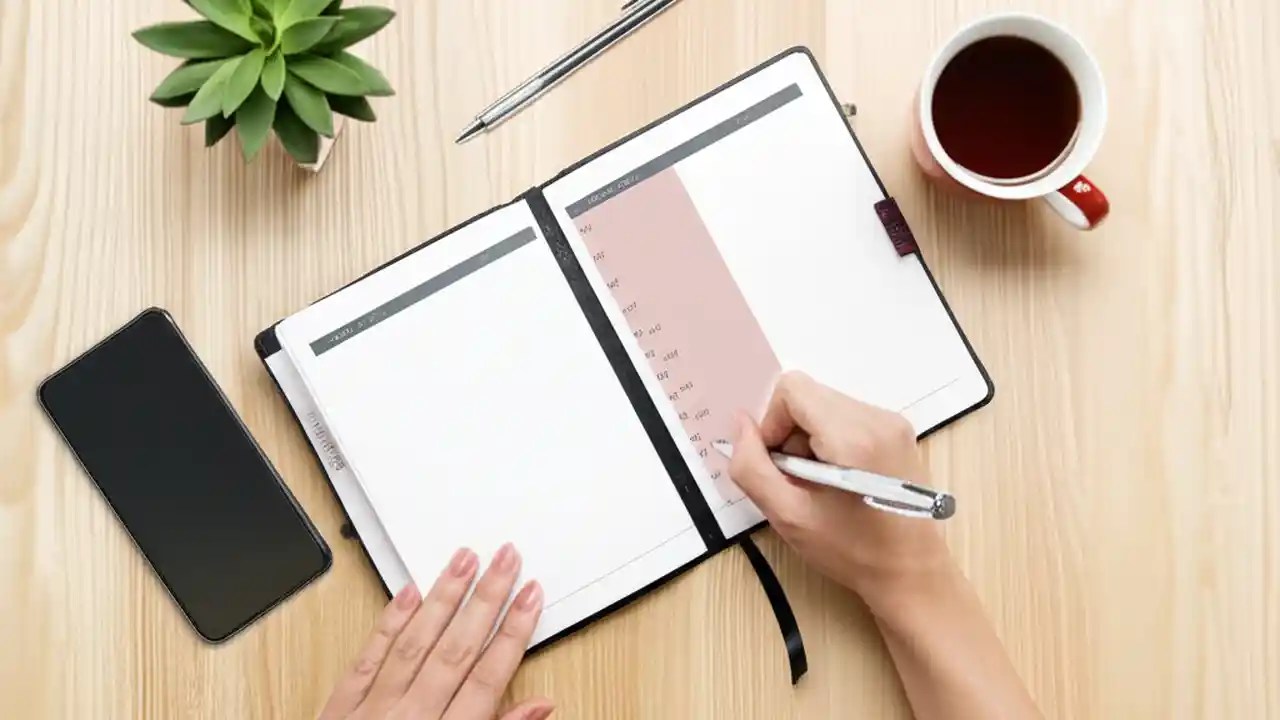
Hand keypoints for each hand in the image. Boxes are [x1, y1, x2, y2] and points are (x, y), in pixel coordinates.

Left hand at [319, 544, 553, 719]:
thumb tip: (541, 708)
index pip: (488, 677)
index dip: (514, 633)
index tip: (532, 596)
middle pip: (456, 649)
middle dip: (486, 599)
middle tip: (506, 557)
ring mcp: (373, 711)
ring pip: (415, 642)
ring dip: (443, 597)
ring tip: (464, 559)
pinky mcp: (340, 709)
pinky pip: (368, 657)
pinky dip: (389, 624)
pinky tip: (408, 593)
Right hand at [728, 372, 955, 615]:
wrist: (911, 573)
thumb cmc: (851, 551)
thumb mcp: (788, 516)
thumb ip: (752, 467)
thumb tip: (740, 424)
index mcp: (854, 436)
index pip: (793, 389)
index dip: (772, 423)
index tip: (778, 464)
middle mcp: (878, 418)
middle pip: (810, 396)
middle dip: (791, 434)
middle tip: (797, 479)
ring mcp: (893, 423)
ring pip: (826, 406)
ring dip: (810, 439)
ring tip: (819, 483)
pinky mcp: (898, 432)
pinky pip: (847, 417)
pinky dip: (830, 441)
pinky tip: (838, 479)